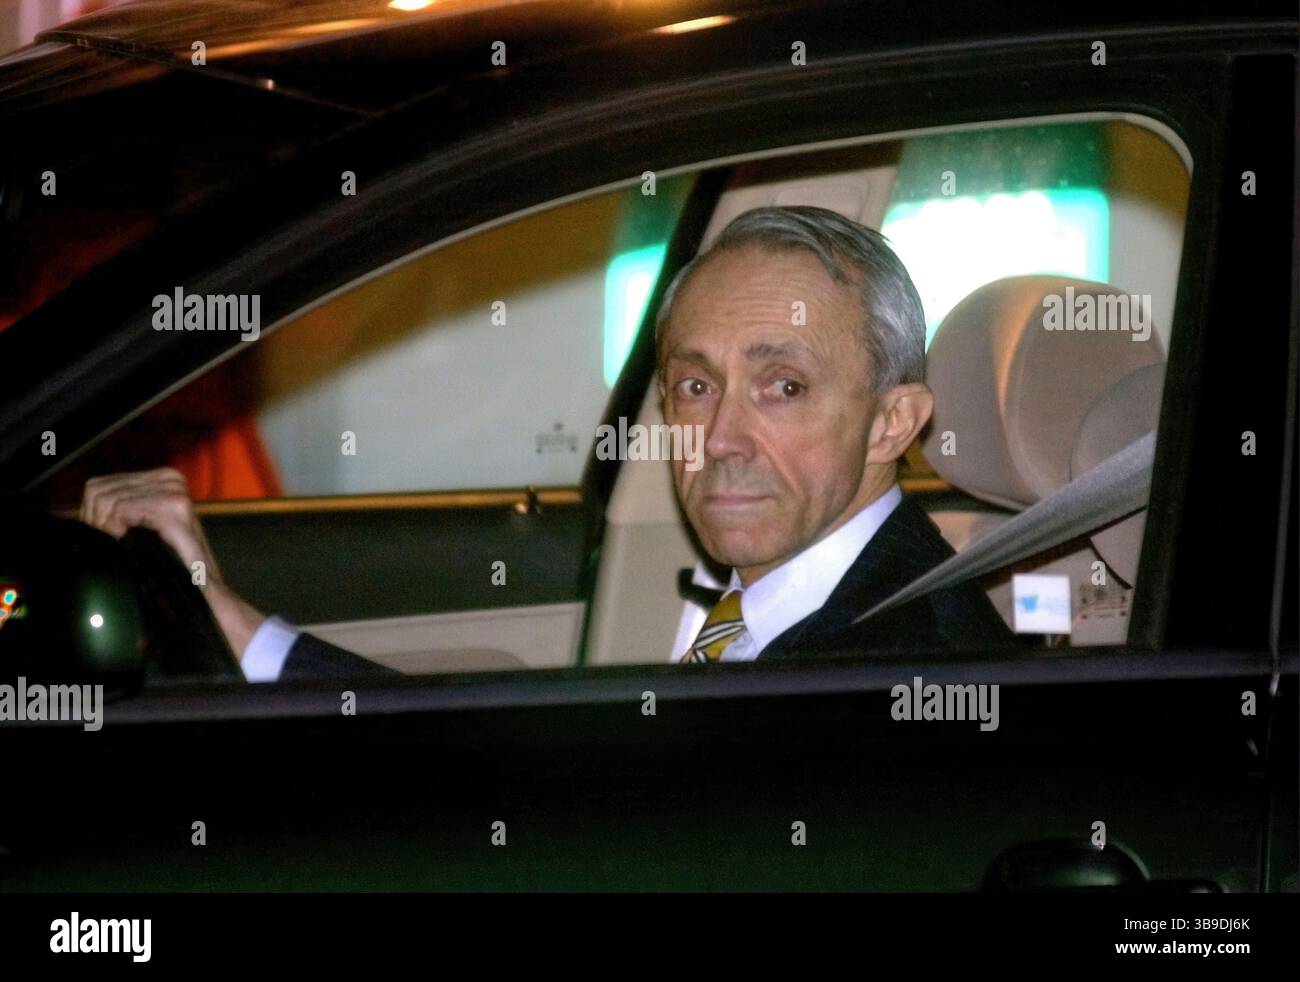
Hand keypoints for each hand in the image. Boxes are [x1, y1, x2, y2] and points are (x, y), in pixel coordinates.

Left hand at [80, 468, 265, 658]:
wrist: (204, 589)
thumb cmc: (170, 565)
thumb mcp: (140, 529)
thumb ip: (115, 512)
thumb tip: (76, 510)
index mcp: (161, 478)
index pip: (100, 486)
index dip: (92, 517)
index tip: (104, 540)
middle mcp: (169, 478)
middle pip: (100, 491)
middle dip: (96, 523)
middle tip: (109, 548)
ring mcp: (173, 490)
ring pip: (107, 499)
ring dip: (105, 528)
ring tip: (118, 549)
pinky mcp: (173, 506)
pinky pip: (122, 508)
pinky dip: (115, 528)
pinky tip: (124, 544)